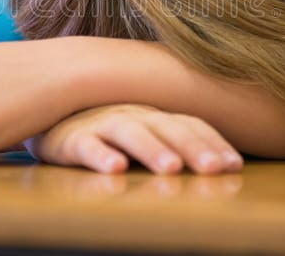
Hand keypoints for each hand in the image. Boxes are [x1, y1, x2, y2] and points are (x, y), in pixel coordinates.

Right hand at [24, 104, 242, 174]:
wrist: (51, 113)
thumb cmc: (108, 130)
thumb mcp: (145, 132)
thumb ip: (178, 143)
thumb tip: (230, 164)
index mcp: (155, 115)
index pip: (190, 124)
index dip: (212, 142)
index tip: (233, 165)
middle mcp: (134, 114)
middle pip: (167, 127)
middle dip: (192, 147)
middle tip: (214, 169)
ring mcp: (103, 123)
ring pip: (130, 133)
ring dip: (152, 149)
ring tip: (171, 169)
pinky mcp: (72, 138)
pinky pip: (87, 145)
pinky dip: (101, 156)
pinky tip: (115, 169)